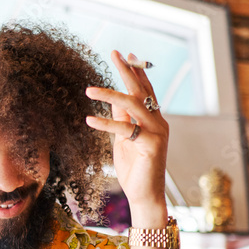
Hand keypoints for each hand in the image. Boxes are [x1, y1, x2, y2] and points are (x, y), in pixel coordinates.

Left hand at [85, 50, 168, 227]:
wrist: (144, 195)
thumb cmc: (134, 167)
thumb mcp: (123, 139)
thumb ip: (121, 119)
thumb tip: (113, 98)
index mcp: (153, 119)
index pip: (145, 90)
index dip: (136, 72)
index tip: (125, 54)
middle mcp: (159, 122)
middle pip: (141, 91)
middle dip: (128, 71)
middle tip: (115, 54)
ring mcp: (158, 133)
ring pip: (133, 105)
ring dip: (110, 95)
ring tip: (88, 89)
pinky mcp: (151, 145)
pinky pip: (126, 129)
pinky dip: (106, 123)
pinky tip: (89, 119)